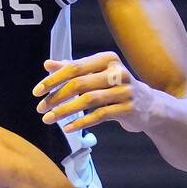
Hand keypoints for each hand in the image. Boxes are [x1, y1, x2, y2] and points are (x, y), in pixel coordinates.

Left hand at [33, 52, 152, 133]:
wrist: (150, 106)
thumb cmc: (115, 87)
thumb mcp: (96, 75)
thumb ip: (73, 68)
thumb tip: (47, 64)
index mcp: (107, 59)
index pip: (74, 67)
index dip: (53, 79)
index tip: (36, 92)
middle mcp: (118, 72)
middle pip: (79, 83)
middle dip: (56, 97)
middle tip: (41, 108)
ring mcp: (125, 91)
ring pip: (88, 100)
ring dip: (65, 111)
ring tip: (49, 119)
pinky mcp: (128, 109)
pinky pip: (100, 115)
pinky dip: (81, 122)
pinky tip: (67, 128)